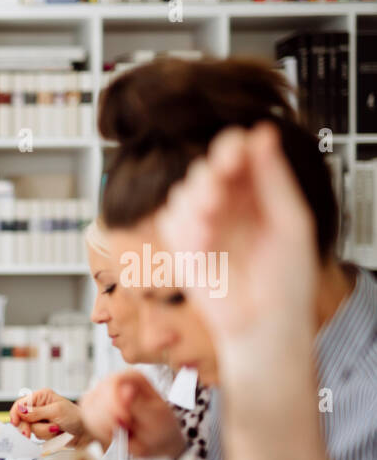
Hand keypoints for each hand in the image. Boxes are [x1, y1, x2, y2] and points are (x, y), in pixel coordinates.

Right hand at [10, 389, 83, 442]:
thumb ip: (36, 412)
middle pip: (22, 418)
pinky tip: (55, 433)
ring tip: (56, 429)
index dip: (15, 414)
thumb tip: (21, 411)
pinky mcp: (43, 430)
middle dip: (29, 426)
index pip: (20, 404)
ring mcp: (41, 419)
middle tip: (32, 433)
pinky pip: (37, 436)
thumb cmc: (77, 418)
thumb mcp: (56, 411)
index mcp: (41, 396)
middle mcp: (39, 407)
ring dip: (43, 432)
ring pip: (30, 429)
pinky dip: (46, 437)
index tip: (15, 423)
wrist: (86, 433)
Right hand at [78, 370, 186, 458]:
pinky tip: (111, 432)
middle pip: (97, 394)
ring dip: (101, 425)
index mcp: (133, 378)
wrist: (155, 440)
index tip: (124, 420)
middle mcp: (114, 381)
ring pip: (87, 406)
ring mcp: (100, 392)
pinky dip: (96, 428)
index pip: (113, 382)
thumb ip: (139, 404)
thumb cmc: (160, 428)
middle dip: (108, 418)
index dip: (113, 402)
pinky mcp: (92, 405)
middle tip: (125, 428)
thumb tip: (126, 389)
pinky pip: (85, 416)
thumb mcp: (156, 417)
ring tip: (119, 431)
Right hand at [155, 122, 319, 390]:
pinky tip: (204, 242)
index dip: (232, 147)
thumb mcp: (290, 222)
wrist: (263, 325)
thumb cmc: (286, 281)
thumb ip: (274, 179)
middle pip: (204, 169)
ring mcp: (203, 227)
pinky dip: (184, 228)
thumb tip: (263, 135)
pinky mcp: (182, 249)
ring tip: (212, 221)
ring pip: (181, 193)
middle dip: (209, 175)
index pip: (238, 155)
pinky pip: (169, 222)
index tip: (237, 149)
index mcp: (257, 195)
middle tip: (220, 187)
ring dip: (195, 202)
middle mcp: (228, 207)